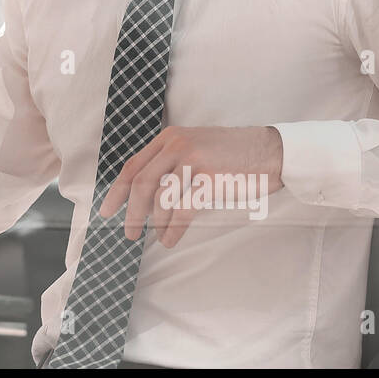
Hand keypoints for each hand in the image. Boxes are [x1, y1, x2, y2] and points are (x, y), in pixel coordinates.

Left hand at [98, 126, 283, 248]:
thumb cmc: (234, 155)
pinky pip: (182, 210)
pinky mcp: (210, 181)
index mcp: (169, 138)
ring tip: (157, 236)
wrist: (272, 151)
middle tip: (129, 232)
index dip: (116, 191)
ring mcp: (193, 162)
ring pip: (160, 199)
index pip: (133, 166)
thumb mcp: (196, 147)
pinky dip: (172, 229)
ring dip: (155, 223)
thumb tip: (146, 197)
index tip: (107, 211)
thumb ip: (170, 163)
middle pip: (140, 183)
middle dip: (131, 212)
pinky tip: (169, 239)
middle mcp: (177, 146)